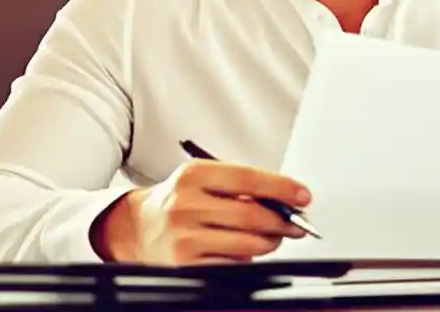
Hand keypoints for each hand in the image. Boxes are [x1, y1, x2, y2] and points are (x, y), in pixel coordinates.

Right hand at [90, 160, 311, 264]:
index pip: (249, 179)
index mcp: (194, 175)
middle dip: (282, 221)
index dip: (282, 188)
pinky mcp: (186, 264)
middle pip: (252, 215)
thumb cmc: (180, 200)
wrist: (136, 228)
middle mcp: (186, 204)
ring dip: (269, 242)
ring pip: (247, 242)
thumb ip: (242, 187)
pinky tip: (247, 250)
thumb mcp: (204, 181)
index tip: (303, 196)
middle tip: (296, 223)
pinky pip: (232, 263)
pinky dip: (248, 258)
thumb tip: (288, 201)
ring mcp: (184, 236)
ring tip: (274, 237)